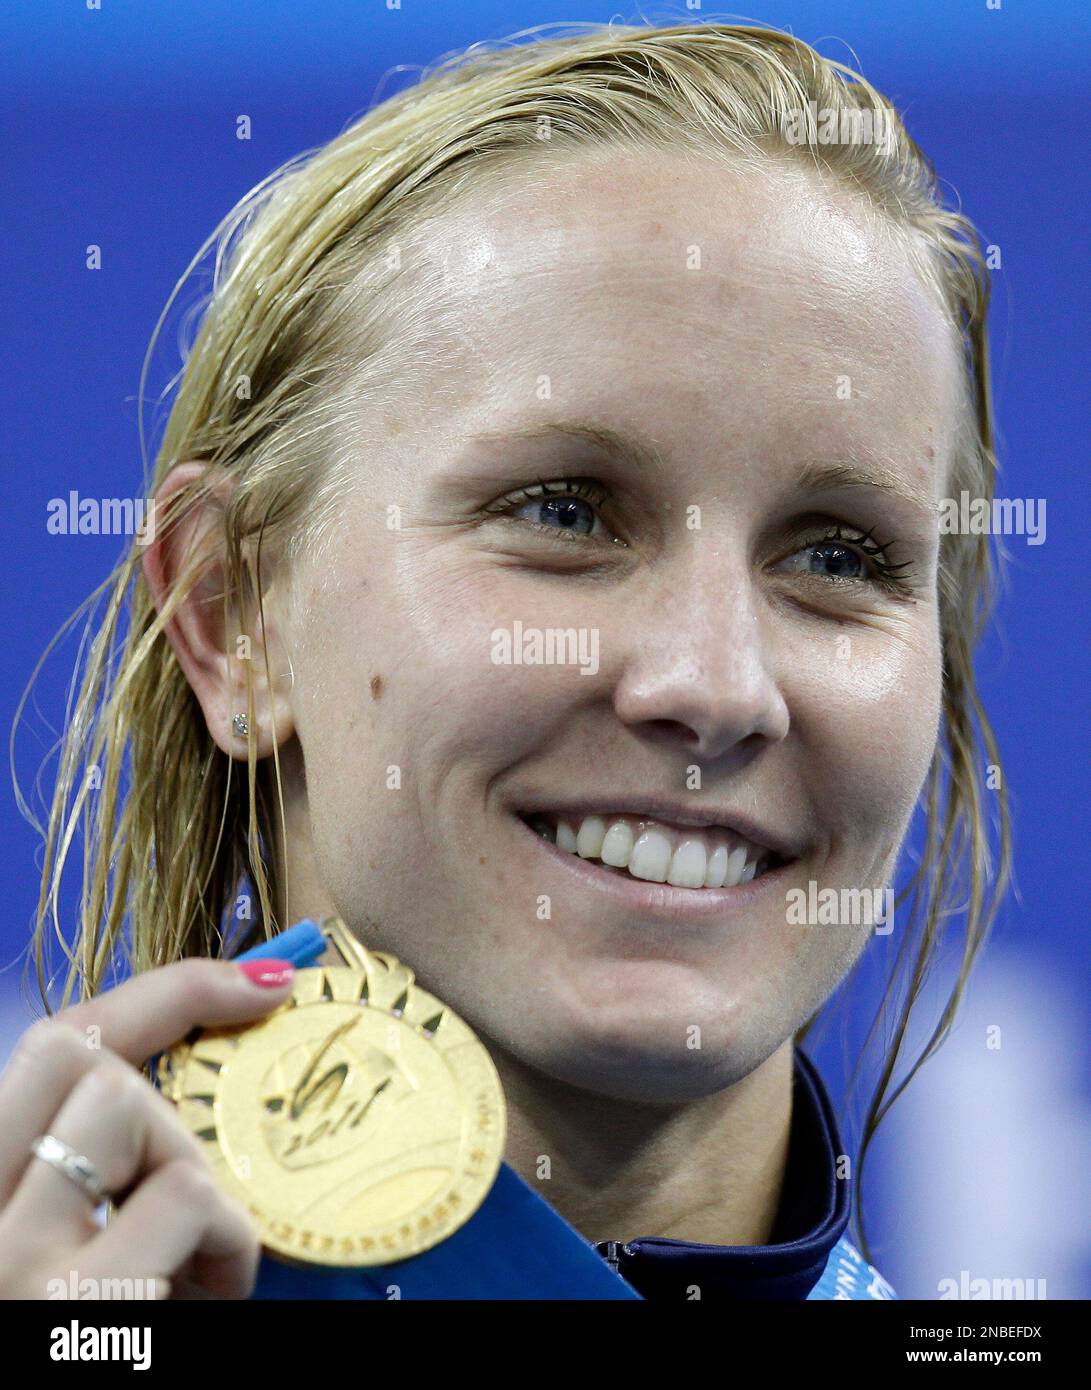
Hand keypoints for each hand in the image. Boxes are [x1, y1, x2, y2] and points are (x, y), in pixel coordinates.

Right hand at [0, 956, 295, 1298]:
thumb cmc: (96, 1333)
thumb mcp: (81, 1242)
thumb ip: (106, 1164)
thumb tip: (240, 1016)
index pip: (54, 1040)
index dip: (168, 990)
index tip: (261, 981)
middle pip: (83, 1059)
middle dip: (165, 1110)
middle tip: (187, 1192)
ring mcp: (11, 1265)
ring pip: (142, 1121)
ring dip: (201, 1190)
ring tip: (193, 1273)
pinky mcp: (76, 1312)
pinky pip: (192, 1199)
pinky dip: (230, 1248)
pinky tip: (205, 1305)